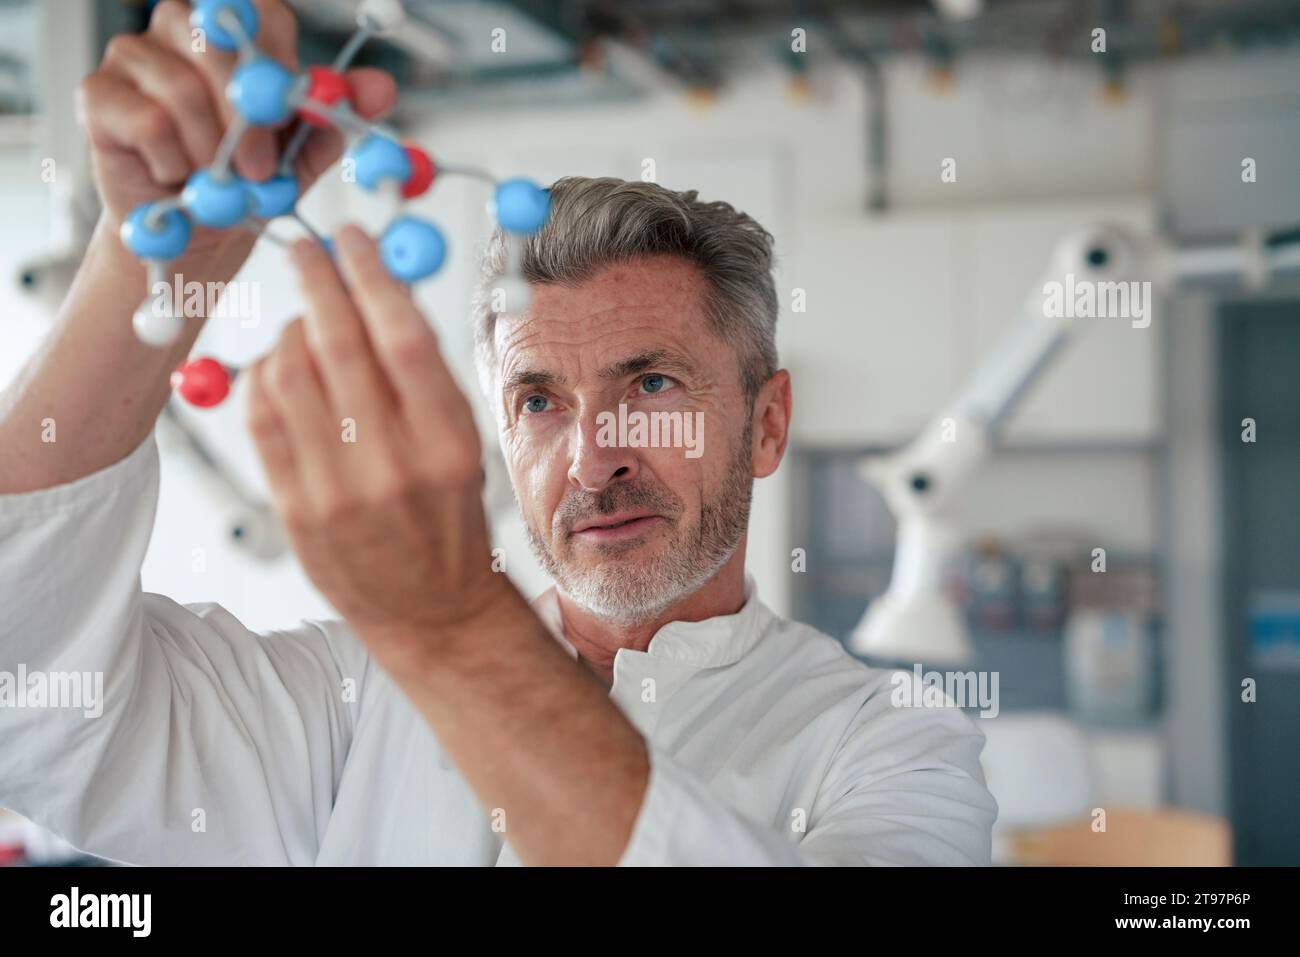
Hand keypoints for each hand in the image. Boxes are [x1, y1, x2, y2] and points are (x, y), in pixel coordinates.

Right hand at [77, 0, 395, 277]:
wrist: (194, 238)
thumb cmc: (244, 186)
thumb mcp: (302, 154)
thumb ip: (334, 117)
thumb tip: (381, 88)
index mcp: (236, 33)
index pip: (261, 11)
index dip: (278, 59)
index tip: (288, 110)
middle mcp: (181, 29)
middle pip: (217, 41)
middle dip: (248, 116)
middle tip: (261, 170)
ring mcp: (133, 56)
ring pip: (182, 89)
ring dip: (211, 152)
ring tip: (218, 182)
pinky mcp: (97, 94)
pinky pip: (149, 122)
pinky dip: (173, 163)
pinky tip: (175, 177)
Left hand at [246, 227, 510, 664]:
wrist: (431, 609)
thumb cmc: (451, 517)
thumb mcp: (462, 445)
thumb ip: (424, 377)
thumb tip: (381, 292)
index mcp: (448, 442)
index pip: (404, 337)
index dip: (372, 277)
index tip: (353, 239)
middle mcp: (393, 463)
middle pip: (340, 345)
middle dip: (318, 282)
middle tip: (306, 248)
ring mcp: (338, 489)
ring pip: (290, 374)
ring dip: (291, 329)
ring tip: (305, 324)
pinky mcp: (296, 509)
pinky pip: (262, 419)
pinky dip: (264, 376)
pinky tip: (280, 368)